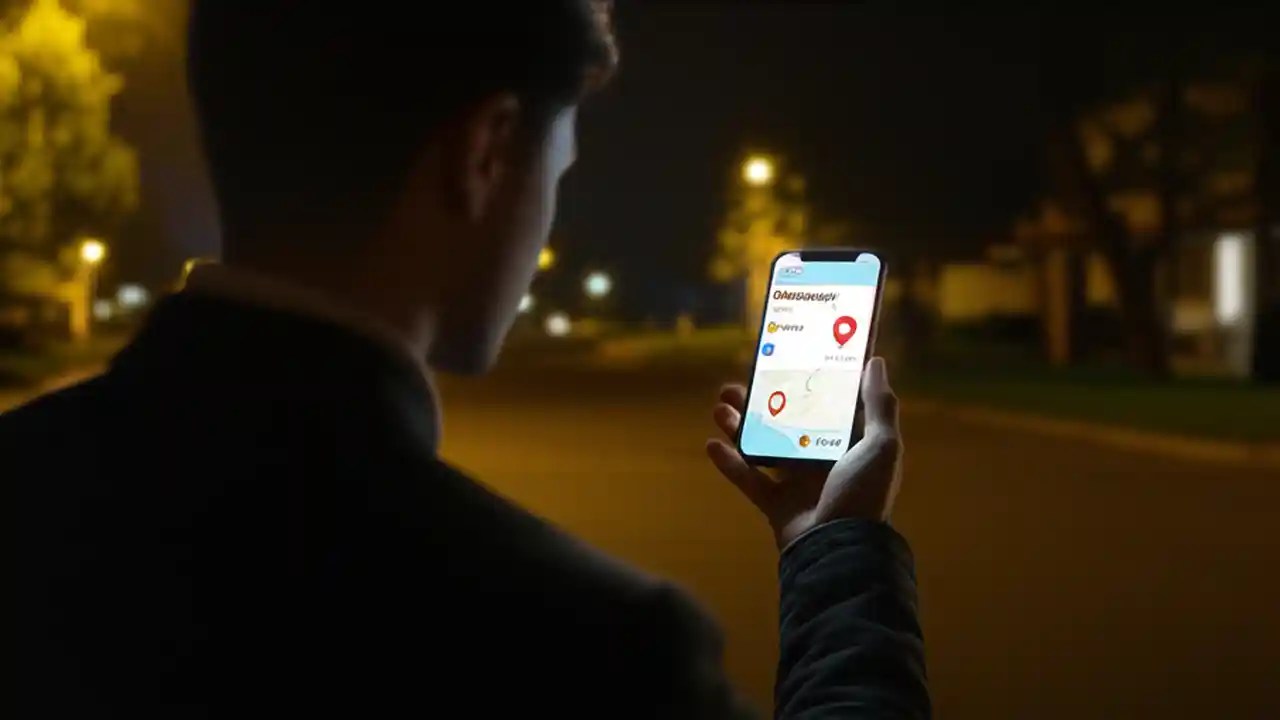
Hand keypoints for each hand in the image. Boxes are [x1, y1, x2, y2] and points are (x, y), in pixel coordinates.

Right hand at [705, 357, 904, 549]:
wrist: (839, 549)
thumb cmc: (863, 495)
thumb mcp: (882, 446)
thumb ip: (878, 405)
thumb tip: (875, 361)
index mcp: (849, 445)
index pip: (827, 407)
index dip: (808, 384)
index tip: (789, 360)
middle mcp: (823, 461)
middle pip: (787, 423)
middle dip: (762, 402)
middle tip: (739, 383)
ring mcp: (797, 483)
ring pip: (763, 447)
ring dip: (740, 426)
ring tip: (720, 406)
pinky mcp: (776, 504)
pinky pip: (748, 479)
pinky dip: (729, 463)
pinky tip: (712, 444)